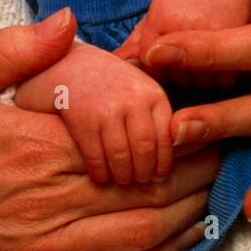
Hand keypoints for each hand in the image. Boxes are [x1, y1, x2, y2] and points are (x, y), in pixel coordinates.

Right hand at [0, 10, 219, 250]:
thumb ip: (13, 52)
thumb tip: (67, 18)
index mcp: (36, 148)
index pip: (131, 138)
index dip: (180, 131)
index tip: (208, 114)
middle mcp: (53, 201)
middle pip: (151, 186)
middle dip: (199, 168)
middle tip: (233, 148)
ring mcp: (52, 248)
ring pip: (145, 231)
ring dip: (192, 211)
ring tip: (221, 188)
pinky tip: (184, 238)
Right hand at [15, 38, 173, 185]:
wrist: (74, 67)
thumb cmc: (116, 88)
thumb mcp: (143, 94)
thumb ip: (159, 121)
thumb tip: (176, 161)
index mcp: (153, 96)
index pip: (166, 138)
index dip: (163, 163)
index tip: (159, 177)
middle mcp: (132, 101)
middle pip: (145, 149)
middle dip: (143, 172)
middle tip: (140, 183)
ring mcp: (106, 110)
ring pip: (121, 155)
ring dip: (123, 175)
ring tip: (123, 181)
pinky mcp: (82, 120)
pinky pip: (95, 156)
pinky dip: (100, 172)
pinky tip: (102, 177)